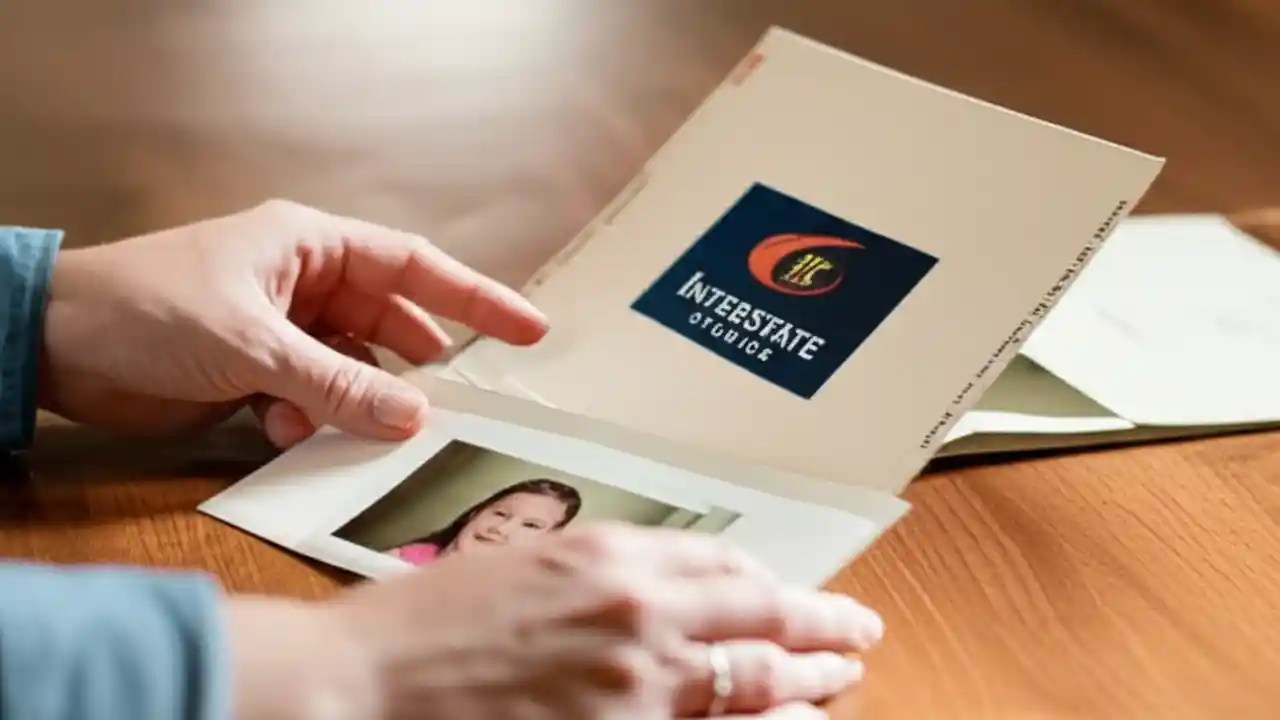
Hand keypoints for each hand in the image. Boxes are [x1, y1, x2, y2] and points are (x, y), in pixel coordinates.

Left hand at [38, 199, 547, 447]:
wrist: (53, 344)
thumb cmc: (145, 309)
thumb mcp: (252, 345)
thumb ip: (337, 384)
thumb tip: (412, 415)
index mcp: (310, 246)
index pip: (414, 266)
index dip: (475, 297)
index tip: (527, 329)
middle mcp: (304, 284)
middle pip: (390, 324)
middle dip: (418, 364)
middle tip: (458, 403)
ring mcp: (282, 330)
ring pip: (354, 371)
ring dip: (358, 402)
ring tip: (363, 428)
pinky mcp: (256, 373)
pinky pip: (313, 399)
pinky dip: (311, 421)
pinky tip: (284, 430)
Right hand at [227, 524, 883, 719]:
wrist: (361, 683)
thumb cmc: (420, 628)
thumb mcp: (519, 570)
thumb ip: (596, 577)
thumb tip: (653, 592)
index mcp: (610, 554)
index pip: (723, 563)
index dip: (768, 583)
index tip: (787, 594)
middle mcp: (641, 609)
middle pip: (763, 614)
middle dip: (822, 624)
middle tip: (857, 630)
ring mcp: (640, 682)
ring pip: (761, 678)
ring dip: (815, 678)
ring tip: (843, 679)